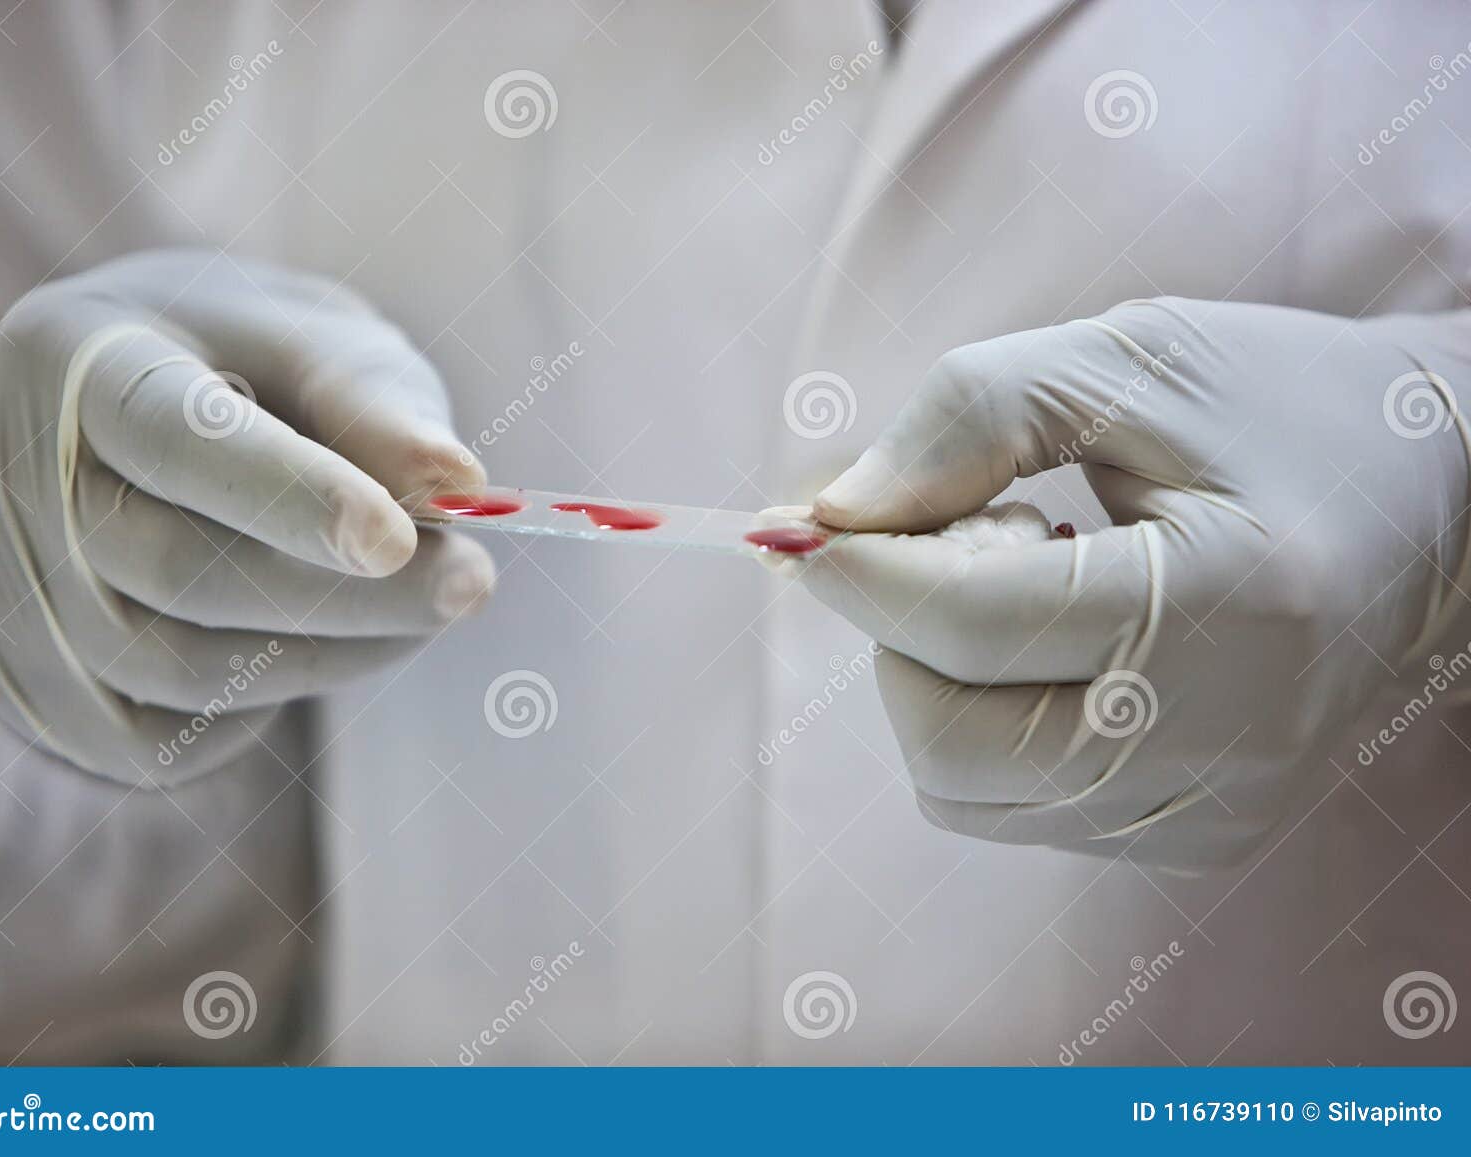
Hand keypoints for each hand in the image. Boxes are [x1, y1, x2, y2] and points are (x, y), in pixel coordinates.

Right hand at [0, 249, 492, 784]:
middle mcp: (9, 468)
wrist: (148, 416)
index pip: (173, 435)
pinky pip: (159, 737)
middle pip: (175, 570)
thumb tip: (455, 483)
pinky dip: (260, 706)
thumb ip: (379, 407)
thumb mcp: (324, 348)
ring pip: (174, 668)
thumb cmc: (257, 369)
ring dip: (326, 655)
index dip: (287, 494)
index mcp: (81, 352)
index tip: (399, 538)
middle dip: (345, 594)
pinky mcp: (29, 679)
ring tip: (416, 609)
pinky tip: (315, 644)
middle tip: (471, 581)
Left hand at [797, 297, 1470, 868]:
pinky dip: (989, 721)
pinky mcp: (1198, 834)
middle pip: (949, 740)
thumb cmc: (1284, 406)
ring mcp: (1213, 807)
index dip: (859, 570)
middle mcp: (1223, 739)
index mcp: (1224, 605)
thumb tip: (829, 517)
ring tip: (1033, 575)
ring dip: (941, 677)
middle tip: (973, 530)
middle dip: (899, 631)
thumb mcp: (1131, 361)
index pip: (970, 625)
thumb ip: (971, 418)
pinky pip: (1017, 806)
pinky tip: (1062, 638)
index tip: (799, 523)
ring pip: (964, 788)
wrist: (1443, 497)